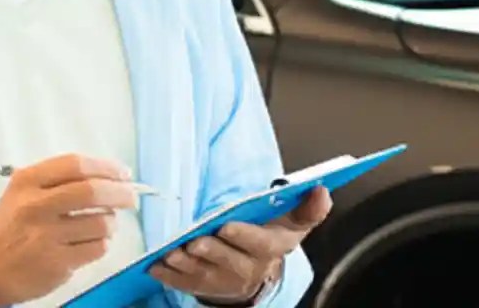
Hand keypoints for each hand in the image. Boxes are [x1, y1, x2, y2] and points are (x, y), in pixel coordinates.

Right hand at [0, 154, 138, 306]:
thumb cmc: (12, 225)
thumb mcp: (22, 191)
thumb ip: (59, 180)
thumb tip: (110, 177)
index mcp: (27, 182)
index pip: (76, 165)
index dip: (106, 167)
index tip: (122, 173)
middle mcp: (36, 206)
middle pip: (93, 191)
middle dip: (121, 192)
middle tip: (131, 197)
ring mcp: (46, 236)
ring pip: (101, 222)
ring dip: (110, 222)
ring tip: (103, 224)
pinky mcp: (57, 263)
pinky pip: (97, 247)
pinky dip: (102, 243)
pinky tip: (91, 242)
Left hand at [150, 186, 331, 303]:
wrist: (258, 272)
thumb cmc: (271, 238)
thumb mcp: (293, 223)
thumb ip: (308, 208)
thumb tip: (322, 190)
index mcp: (272, 248)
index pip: (260, 244)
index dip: (244, 236)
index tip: (227, 225)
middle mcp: (251, 268)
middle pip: (230, 261)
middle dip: (212, 251)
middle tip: (195, 241)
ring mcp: (227, 281)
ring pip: (206, 274)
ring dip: (188, 264)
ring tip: (172, 252)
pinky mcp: (206, 287)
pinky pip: (186, 284)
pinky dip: (171, 275)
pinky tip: (157, 265)